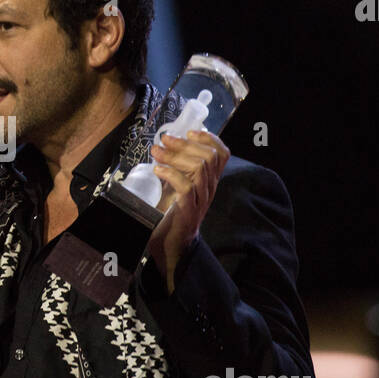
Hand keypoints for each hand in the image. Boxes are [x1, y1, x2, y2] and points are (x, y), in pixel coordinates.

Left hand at [146, 130, 229, 292]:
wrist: (168, 245)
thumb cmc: (170, 214)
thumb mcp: (175, 185)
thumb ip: (176, 168)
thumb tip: (164, 145)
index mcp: (209, 181)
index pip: (222, 154)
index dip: (209, 139)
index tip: (189, 132)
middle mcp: (209, 189)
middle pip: (208, 157)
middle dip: (184, 144)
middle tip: (164, 140)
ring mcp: (201, 200)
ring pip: (199, 168)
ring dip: (174, 156)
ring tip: (156, 153)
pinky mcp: (189, 211)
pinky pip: (186, 186)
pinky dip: (170, 174)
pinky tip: (157, 171)